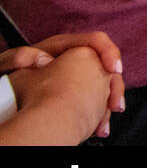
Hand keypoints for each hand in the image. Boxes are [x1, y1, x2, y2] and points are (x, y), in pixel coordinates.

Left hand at [3, 31, 125, 125]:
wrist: (8, 103)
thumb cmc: (10, 80)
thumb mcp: (11, 64)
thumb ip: (21, 56)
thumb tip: (40, 59)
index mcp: (63, 47)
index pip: (95, 41)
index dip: (108, 52)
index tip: (113, 69)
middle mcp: (74, 60)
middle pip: (106, 65)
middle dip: (115, 85)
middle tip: (115, 103)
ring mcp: (79, 77)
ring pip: (106, 85)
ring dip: (111, 101)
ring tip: (107, 118)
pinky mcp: (80, 93)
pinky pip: (99, 99)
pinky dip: (102, 112)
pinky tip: (99, 125)